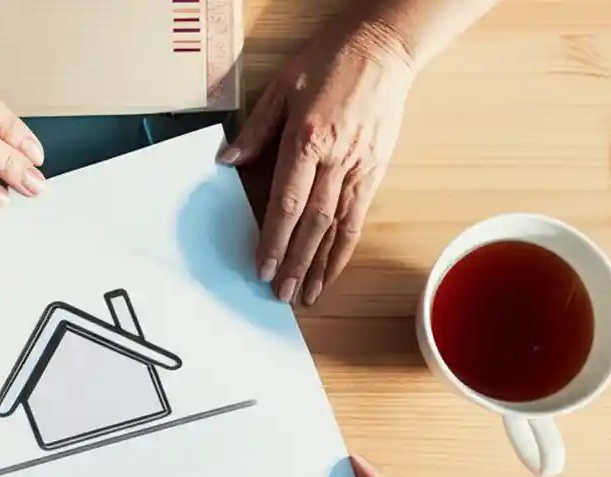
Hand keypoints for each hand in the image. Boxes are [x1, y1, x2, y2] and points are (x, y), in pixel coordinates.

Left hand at [221, 24, 414, 305]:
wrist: (383, 49)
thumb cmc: (330, 62)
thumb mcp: (281, 87)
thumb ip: (256, 129)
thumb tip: (227, 160)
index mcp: (308, 140)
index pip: (288, 202)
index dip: (274, 238)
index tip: (261, 266)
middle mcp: (336, 159)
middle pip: (313, 223)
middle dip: (295, 261)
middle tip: (280, 293)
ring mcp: (360, 167)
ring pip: (339, 226)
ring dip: (321, 264)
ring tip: (306, 294)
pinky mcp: (376, 170)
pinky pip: (359, 217)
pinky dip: (345, 247)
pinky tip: (333, 269)